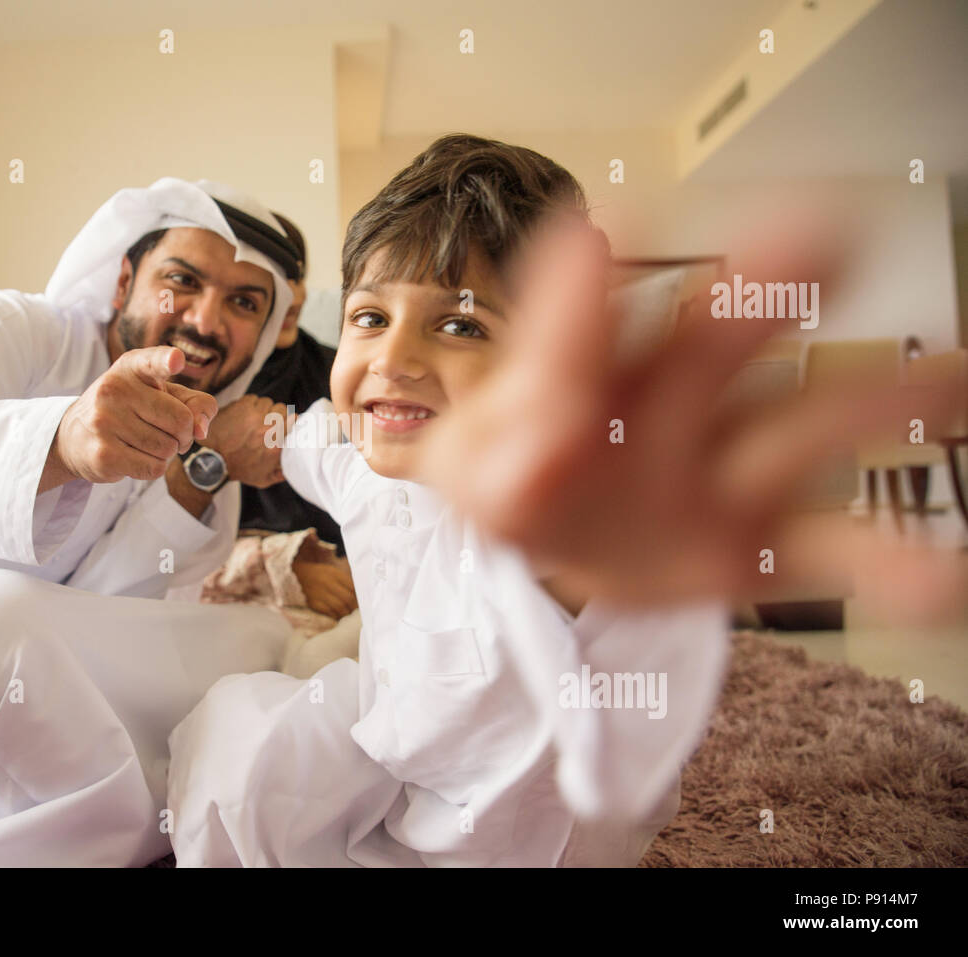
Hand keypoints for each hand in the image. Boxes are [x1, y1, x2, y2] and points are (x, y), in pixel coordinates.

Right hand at [45, 346, 216, 487]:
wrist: (75, 436)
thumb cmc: (130, 411)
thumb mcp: (162, 395)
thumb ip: (195, 404)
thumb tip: (200, 430)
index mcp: (132, 367)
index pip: (153, 361)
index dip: (167, 360)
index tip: (176, 360)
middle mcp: (114, 390)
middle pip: (181, 421)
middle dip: (184, 434)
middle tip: (168, 433)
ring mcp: (105, 422)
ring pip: (168, 448)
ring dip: (167, 452)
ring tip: (145, 443)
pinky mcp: (103, 454)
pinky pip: (154, 468)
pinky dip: (153, 467)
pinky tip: (134, 456)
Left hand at [203, 394, 288, 487]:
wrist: (212, 459)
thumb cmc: (236, 469)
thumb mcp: (263, 479)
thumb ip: (281, 473)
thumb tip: (293, 466)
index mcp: (277, 445)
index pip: (295, 423)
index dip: (292, 420)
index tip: (289, 421)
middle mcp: (269, 429)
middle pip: (283, 409)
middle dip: (278, 414)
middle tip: (269, 420)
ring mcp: (256, 416)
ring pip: (268, 402)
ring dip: (264, 409)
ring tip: (256, 417)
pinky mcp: (242, 406)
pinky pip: (254, 398)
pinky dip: (251, 404)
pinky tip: (245, 414)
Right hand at [295, 558, 357, 617]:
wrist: (297, 575)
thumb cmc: (319, 574)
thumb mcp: (332, 571)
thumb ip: (345, 580)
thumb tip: (359, 594)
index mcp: (334, 573)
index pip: (353, 586)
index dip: (359, 596)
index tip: (362, 601)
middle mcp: (327, 582)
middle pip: (348, 598)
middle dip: (354, 607)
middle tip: (356, 611)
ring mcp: (319, 593)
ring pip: (339, 607)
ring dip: (346, 613)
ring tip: (349, 615)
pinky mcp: (313, 602)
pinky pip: (328, 612)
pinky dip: (335, 615)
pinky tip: (338, 616)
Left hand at [418, 215, 965, 614]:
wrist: (540, 544)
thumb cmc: (503, 481)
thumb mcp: (469, 467)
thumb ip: (493, 448)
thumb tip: (524, 383)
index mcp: (582, 375)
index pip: (582, 330)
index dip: (593, 290)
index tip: (619, 227)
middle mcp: (664, 405)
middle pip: (714, 344)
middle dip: (763, 291)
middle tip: (823, 235)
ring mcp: (714, 476)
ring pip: (795, 430)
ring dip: (868, 405)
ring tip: (946, 383)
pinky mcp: (744, 547)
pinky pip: (822, 553)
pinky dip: (884, 566)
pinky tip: (938, 581)